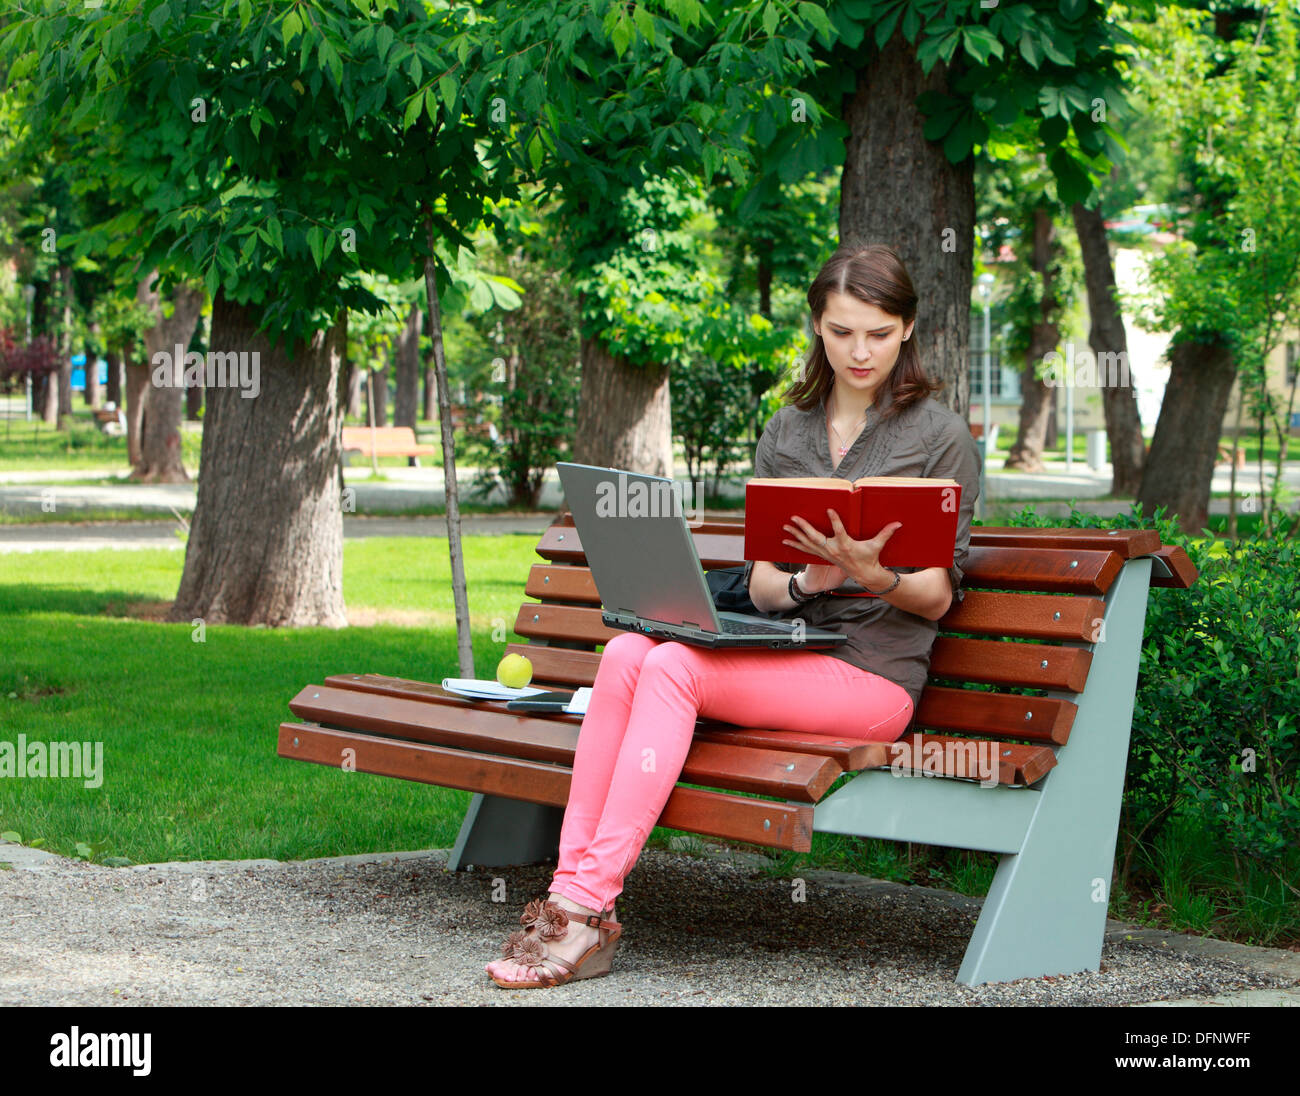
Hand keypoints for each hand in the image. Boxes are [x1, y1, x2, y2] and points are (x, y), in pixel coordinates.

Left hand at [782, 509, 901, 592]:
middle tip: (794, 518)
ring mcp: (826, 554)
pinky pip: (807, 550)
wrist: (864, 575)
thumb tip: (898, 523)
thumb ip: (885, 533)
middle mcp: (833, 550)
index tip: (829, 510)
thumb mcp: (876, 545)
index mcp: (846, 545)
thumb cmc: (869, 558)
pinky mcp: (823, 556)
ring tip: (785, 527)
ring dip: (796, 536)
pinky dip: (796, 545)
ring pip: (808, 544)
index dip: (834, 520)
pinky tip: (786, 541)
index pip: (839, 531)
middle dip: (804, 528)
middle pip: (816, 538)